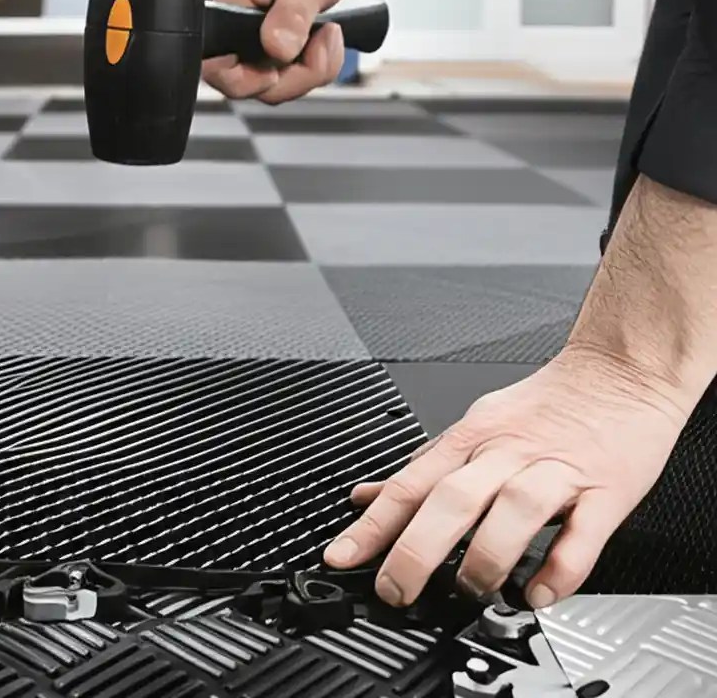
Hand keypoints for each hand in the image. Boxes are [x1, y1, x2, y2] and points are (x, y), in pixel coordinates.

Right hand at [203, 0, 349, 102]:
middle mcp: (237, 29)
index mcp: (230, 7)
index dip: (250, 79)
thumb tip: (277, 48)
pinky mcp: (278, 44)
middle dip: (296, 75)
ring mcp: (258, 40)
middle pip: (251, 85)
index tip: (285, 61)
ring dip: (311, 69)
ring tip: (330, 33)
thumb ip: (292, 12)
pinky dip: (316, 64)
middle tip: (324, 41)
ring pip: (276, 83)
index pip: (217, 67)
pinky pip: (291, 74)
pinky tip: (327, 37)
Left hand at [323, 346, 690, 609]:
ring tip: (471, 588)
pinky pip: (585, 533)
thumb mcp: (472, 426)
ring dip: (487, 555)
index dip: (371, 525)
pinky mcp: (607, 489)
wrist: (620, 369)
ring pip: (515, 509)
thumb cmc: (546, 407)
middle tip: (396, 589)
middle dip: (417, 549)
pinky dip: (562, 567)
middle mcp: (507, 454)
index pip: (408, 485)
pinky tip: (540, 592)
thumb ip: (423, 468)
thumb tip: (367, 497)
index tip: (342, 557)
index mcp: (470, 440)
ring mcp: (558, 470)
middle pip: (452, 498)